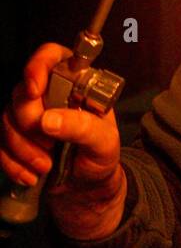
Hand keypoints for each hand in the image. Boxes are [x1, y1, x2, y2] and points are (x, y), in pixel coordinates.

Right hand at [0, 42, 125, 240]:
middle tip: (49, 145)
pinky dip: (11, 162)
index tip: (35, 90)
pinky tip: (30, 176)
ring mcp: (29, 115)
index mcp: (75, 84)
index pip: (52, 57)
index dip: (38, 66)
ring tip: (45, 166)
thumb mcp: (104, 143)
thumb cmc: (101, 158)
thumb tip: (48, 120)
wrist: (87, 190)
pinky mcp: (15, 138)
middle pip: (22, 92)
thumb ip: (83, 128)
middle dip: (30, 123)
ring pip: (6, 118)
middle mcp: (49, 94)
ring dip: (22, 148)